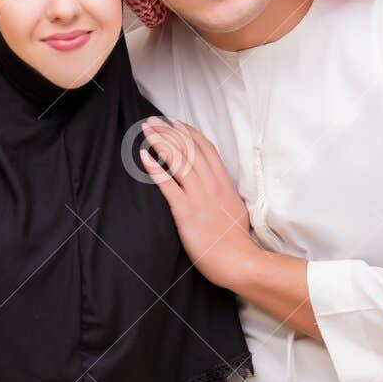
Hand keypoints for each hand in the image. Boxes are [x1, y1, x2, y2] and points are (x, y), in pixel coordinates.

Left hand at [139, 117, 260, 288]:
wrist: (238, 260)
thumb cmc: (235, 240)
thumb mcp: (235, 209)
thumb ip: (225, 194)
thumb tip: (219, 189)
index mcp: (224, 183)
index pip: (206, 149)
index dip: (190, 133)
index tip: (176, 123)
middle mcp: (211, 185)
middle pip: (189, 149)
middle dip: (168, 131)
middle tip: (152, 121)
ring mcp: (199, 197)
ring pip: (178, 161)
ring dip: (160, 142)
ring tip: (146, 130)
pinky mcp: (186, 211)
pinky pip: (168, 185)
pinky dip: (155, 169)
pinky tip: (144, 156)